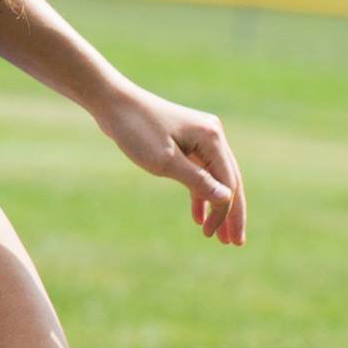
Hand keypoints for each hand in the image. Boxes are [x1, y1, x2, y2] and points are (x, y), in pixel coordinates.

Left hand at [97, 86, 246, 245]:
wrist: (114, 103)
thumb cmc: (137, 131)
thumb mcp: (166, 162)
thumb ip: (198, 182)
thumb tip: (227, 198)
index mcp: (211, 139)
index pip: (229, 182)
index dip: (228, 213)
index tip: (220, 239)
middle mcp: (212, 135)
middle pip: (229, 181)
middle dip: (230, 213)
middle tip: (233, 243)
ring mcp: (199, 138)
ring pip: (215, 178)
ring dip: (216, 206)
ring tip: (216, 236)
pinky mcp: (186, 141)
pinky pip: (200, 172)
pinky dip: (199, 193)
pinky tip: (197, 217)